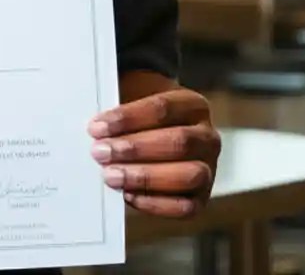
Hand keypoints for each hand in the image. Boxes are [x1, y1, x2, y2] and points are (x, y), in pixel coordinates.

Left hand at [88, 88, 219, 218]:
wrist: (149, 135)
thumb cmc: (137, 117)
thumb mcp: (130, 98)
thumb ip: (119, 105)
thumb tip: (95, 124)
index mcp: (192, 105)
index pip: (163, 108)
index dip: (128, 118)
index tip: (97, 127)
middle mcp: (207, 137)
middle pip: (179, 142)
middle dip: (134, 149)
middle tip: (100, 152)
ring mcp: (208, 169)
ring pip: (188, 175)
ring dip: (145, 177)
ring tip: (111, 175)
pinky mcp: (200, 198)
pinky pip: (185, 207)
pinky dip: (155, 203)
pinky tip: (128, 195)